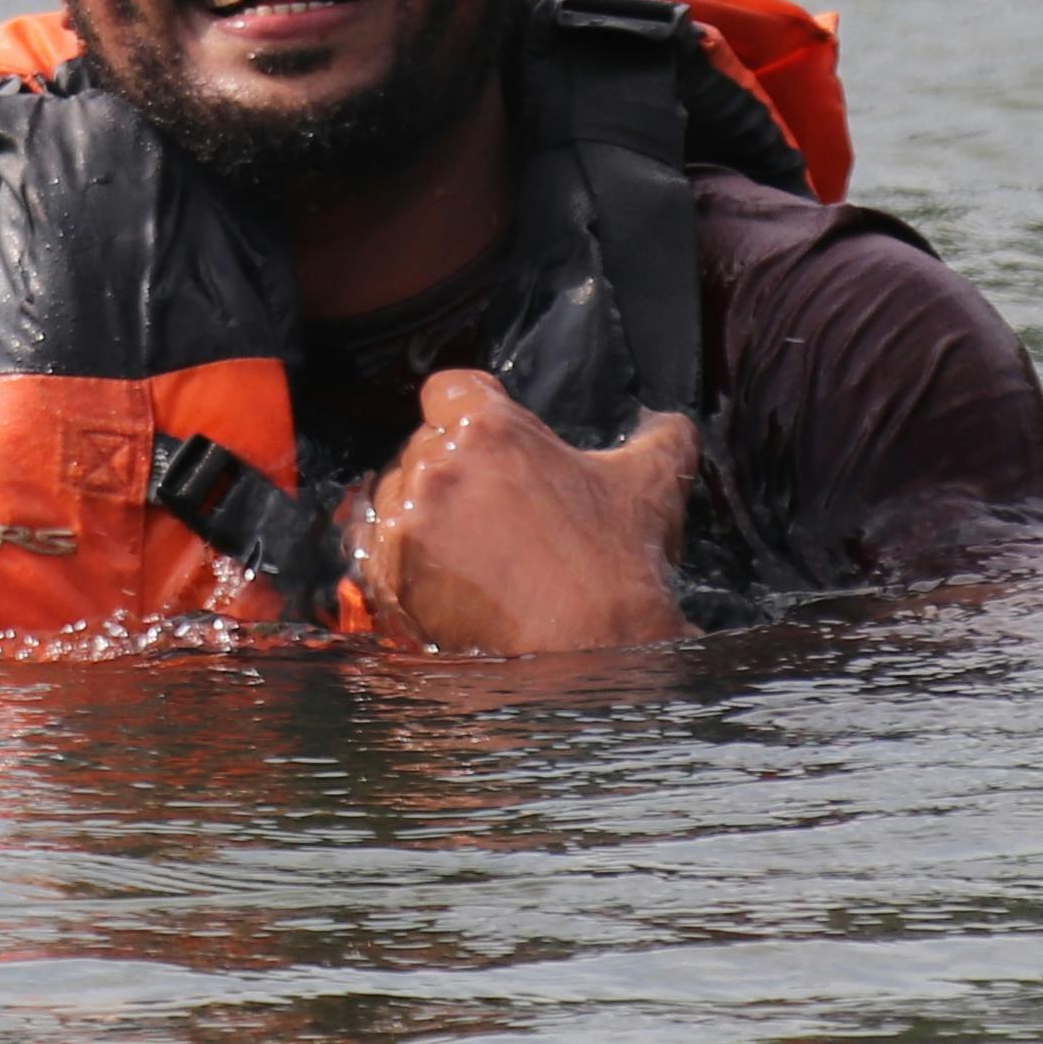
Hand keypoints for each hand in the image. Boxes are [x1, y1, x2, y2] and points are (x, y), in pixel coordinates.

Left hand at [345, 372, 694, 653]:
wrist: (591, 653)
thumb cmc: (619, 565)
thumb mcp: (652, 484)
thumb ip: (660, 437)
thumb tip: (668, 424)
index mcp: (487, 429)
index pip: (450, 389)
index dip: (470, 407)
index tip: (487, 435)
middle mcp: (434, 468)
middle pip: (423, 447)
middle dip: (454, 469)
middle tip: (495, 507)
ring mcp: (403, 525)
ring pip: (395, 498)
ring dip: (424, 514)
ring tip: (471, 549)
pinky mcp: (386, 577)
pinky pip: (375, 551)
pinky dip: (401, 561)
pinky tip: (442, 578)